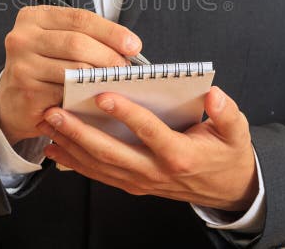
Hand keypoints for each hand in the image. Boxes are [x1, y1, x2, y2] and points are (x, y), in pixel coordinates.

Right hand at [0, 5, 142, 144]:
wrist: (12, 100)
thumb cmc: (43, 67)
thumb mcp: (57, 42)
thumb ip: (85, 37)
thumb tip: (128, 47)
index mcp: (33, 18)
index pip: (79, 19)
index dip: (111, 31)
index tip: (133, 44)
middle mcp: (22, 38)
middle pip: (78, 43)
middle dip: (109, 56)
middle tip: (126, 68)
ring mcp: (22, 66)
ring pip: (75, 70)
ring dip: (101, 78)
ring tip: (115, 82)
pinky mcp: (28, 93)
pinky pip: (68, 94)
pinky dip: (87, 96)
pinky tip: (97, 98)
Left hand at [37, 86, 258, 210]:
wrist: (227, 189)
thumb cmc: (227, 155)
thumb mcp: (236, 131)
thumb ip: (226, 112)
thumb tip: (214, 95)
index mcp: (180, 155)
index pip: (149, 132)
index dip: (126, 114)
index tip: (104, 96)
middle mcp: (156, 171)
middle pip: (112, 153)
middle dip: (80, 132)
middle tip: (56, 113)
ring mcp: (141, 181)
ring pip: (100, 165)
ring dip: (71, 145)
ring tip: (48, 126)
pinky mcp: (133, 184)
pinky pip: (100, 174)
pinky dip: (76, 162)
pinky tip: (57, 149)